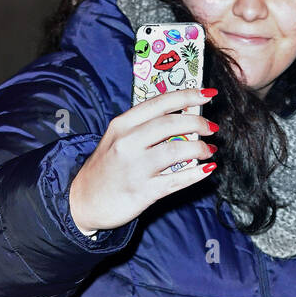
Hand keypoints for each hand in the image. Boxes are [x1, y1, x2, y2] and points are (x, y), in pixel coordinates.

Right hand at [69, 88, 219, 233]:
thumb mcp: (117, 139)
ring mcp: (136, 168)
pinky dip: (197, 174)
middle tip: (212, 128)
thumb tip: (182, 115)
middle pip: (171, 124)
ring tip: (209, 150)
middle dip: (198, 123)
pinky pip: (177, 180)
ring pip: (177, 151)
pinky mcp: (144, 191)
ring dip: (200, 148)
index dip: (188, 96)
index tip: (209, 94)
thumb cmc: (106, 168)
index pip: (160, 103)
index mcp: (122, 125)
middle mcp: (128, 143)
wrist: (83, 201)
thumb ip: (143, 127)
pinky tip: (207, 169)